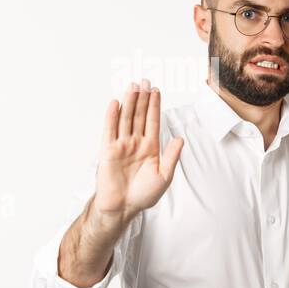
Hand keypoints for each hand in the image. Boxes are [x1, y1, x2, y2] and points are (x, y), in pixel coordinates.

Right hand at [93, 79, 183, 222]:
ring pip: (126, 119)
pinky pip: (110, 130)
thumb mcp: (164, 176)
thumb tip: (180, 139)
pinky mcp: (108, 150)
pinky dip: (112, 116)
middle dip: (142, 98)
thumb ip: (171, 156)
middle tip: (145, 80)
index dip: (154, 105)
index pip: (152, 121)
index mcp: (150, 147)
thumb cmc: (144, 194)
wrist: (124, 207)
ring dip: (129, 102)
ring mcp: (121, 145)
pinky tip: (116, 103)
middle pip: (139, 115)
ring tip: (133, 85)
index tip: (156, 90)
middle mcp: (135, 143)